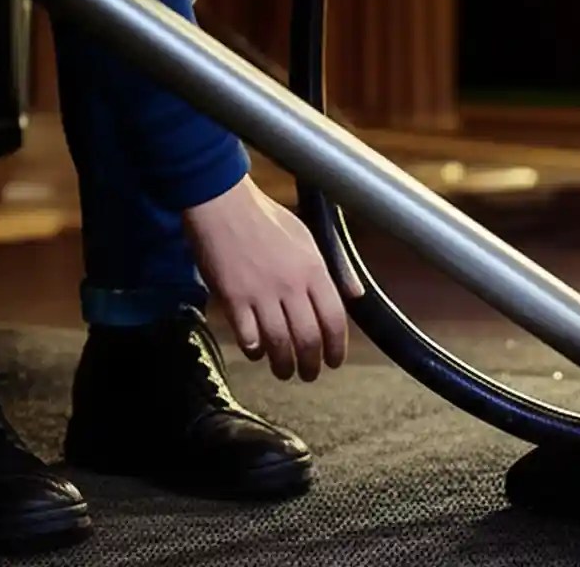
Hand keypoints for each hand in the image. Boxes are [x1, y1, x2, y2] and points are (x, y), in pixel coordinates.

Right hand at [182, 175, 363, 380]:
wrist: (223, 204)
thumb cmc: (266, 219)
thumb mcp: (310, 238)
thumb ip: (335, 269)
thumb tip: (356, 295)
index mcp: (314, 270)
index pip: (334, 320)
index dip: (336, 347)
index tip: (334, 362)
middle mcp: (292, 285)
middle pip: (309, 339)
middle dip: (311, 364)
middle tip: (309, 374)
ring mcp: (261, 293)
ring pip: (279, 344)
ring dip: (283, 365)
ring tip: (284, 371)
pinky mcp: (233, 298)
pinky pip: (248, 337)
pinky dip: (255, 351)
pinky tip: (257, 352)